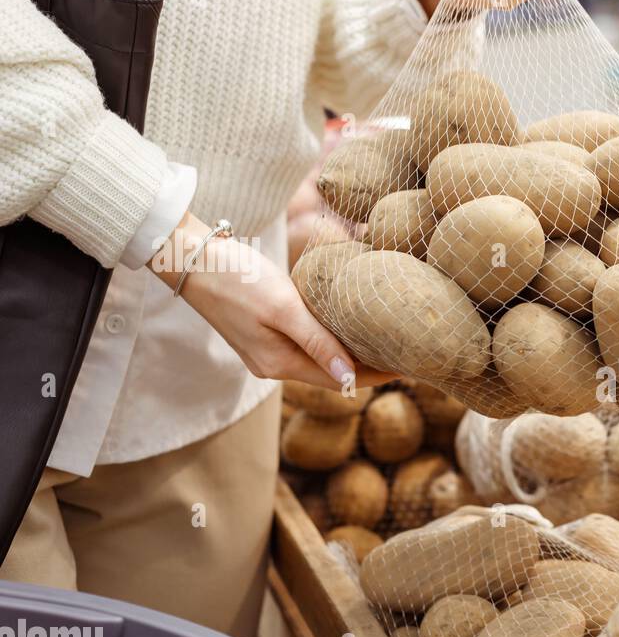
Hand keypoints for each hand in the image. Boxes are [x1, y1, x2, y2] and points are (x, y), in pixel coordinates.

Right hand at [151, 214, 395, 389]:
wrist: (189, 256)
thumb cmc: (236, 278)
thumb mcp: (283, 308)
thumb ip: (318, 343)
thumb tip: (351, 380)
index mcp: (279, 364)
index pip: (343, 380)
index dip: (378, 374)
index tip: (412, 365)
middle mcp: (273, 364)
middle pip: (334, 373)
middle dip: (371, 366)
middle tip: (409, 352)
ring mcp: (267, 349)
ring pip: (321, 358)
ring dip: (353, 352)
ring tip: (389, 340)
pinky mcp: (263, 331)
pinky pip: (307, 343)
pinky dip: (332, 339)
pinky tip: (351, 326)